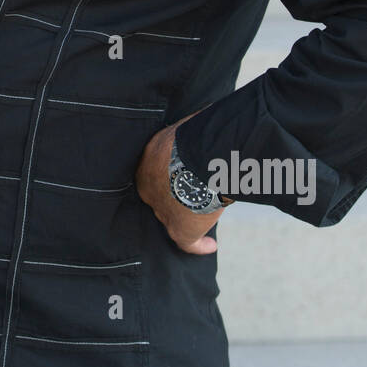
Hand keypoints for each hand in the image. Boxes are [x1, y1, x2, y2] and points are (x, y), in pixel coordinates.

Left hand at [134, 110, 232, 254]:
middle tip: (192, 195)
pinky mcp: (180, 228)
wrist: (205, 157)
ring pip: (173, 216)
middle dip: (172, 195)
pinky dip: (198, 245)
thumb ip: (196, 132)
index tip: (181, 175)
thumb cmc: (202, 136)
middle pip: (159, 193)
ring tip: (204, 217)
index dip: (169, 172)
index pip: (155, 169)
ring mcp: (162, 208)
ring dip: (188, 217)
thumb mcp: (192, 127)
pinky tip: (209, 245)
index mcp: (150, 157)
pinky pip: (187, 242)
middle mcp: (149, 185)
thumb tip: (216, 121)